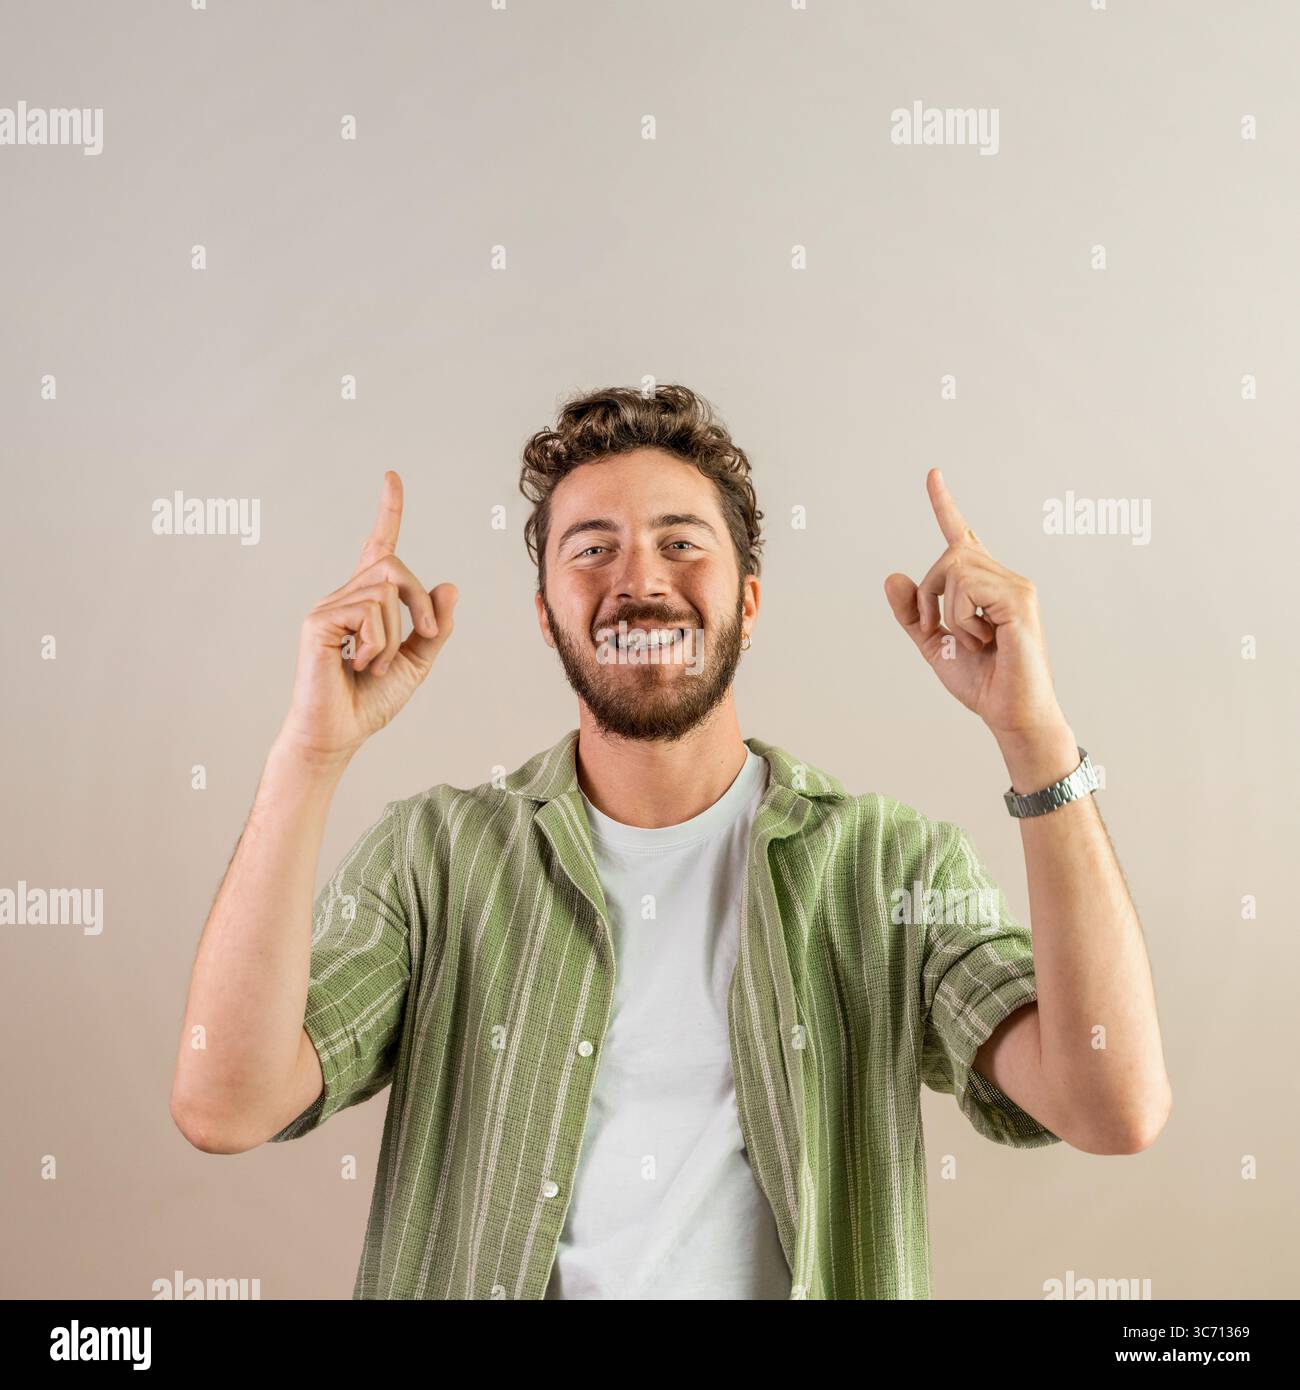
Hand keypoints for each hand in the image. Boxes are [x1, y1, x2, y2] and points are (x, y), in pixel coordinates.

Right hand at [276, 471, 457, 763]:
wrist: (340, 734)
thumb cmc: (370, 701)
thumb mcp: (418, 662)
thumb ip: (434, 626)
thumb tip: (449, 586)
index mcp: (367, 602)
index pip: (379, 547)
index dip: (388, 512)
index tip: (392, 478)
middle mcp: (345, 596)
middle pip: (395, 566)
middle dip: (422, 601)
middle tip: (428, 634)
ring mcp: (329, 606)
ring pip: (387, 590)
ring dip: (398, 633)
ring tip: (377, 663)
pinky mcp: (318, 620)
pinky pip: (370, 610)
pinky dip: (379, 642)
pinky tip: (360, 663)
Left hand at [883, 469, 1065, 739]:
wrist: (1009, 713)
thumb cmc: (981, 680)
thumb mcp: (934, 643)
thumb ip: (912, 612)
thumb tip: (893, 575)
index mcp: (985, 585)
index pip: (963, 537)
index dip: (945, 505)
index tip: (932, 474)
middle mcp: (1005, 577)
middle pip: (947, 556)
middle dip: (930, 596)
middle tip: (944, 632)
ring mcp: (1016, 585)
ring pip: (954, 568)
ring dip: (947, 611)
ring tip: (974, 640)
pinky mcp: (1019, 600)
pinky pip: (965, 589)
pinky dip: (961, 619)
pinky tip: (985, 640)